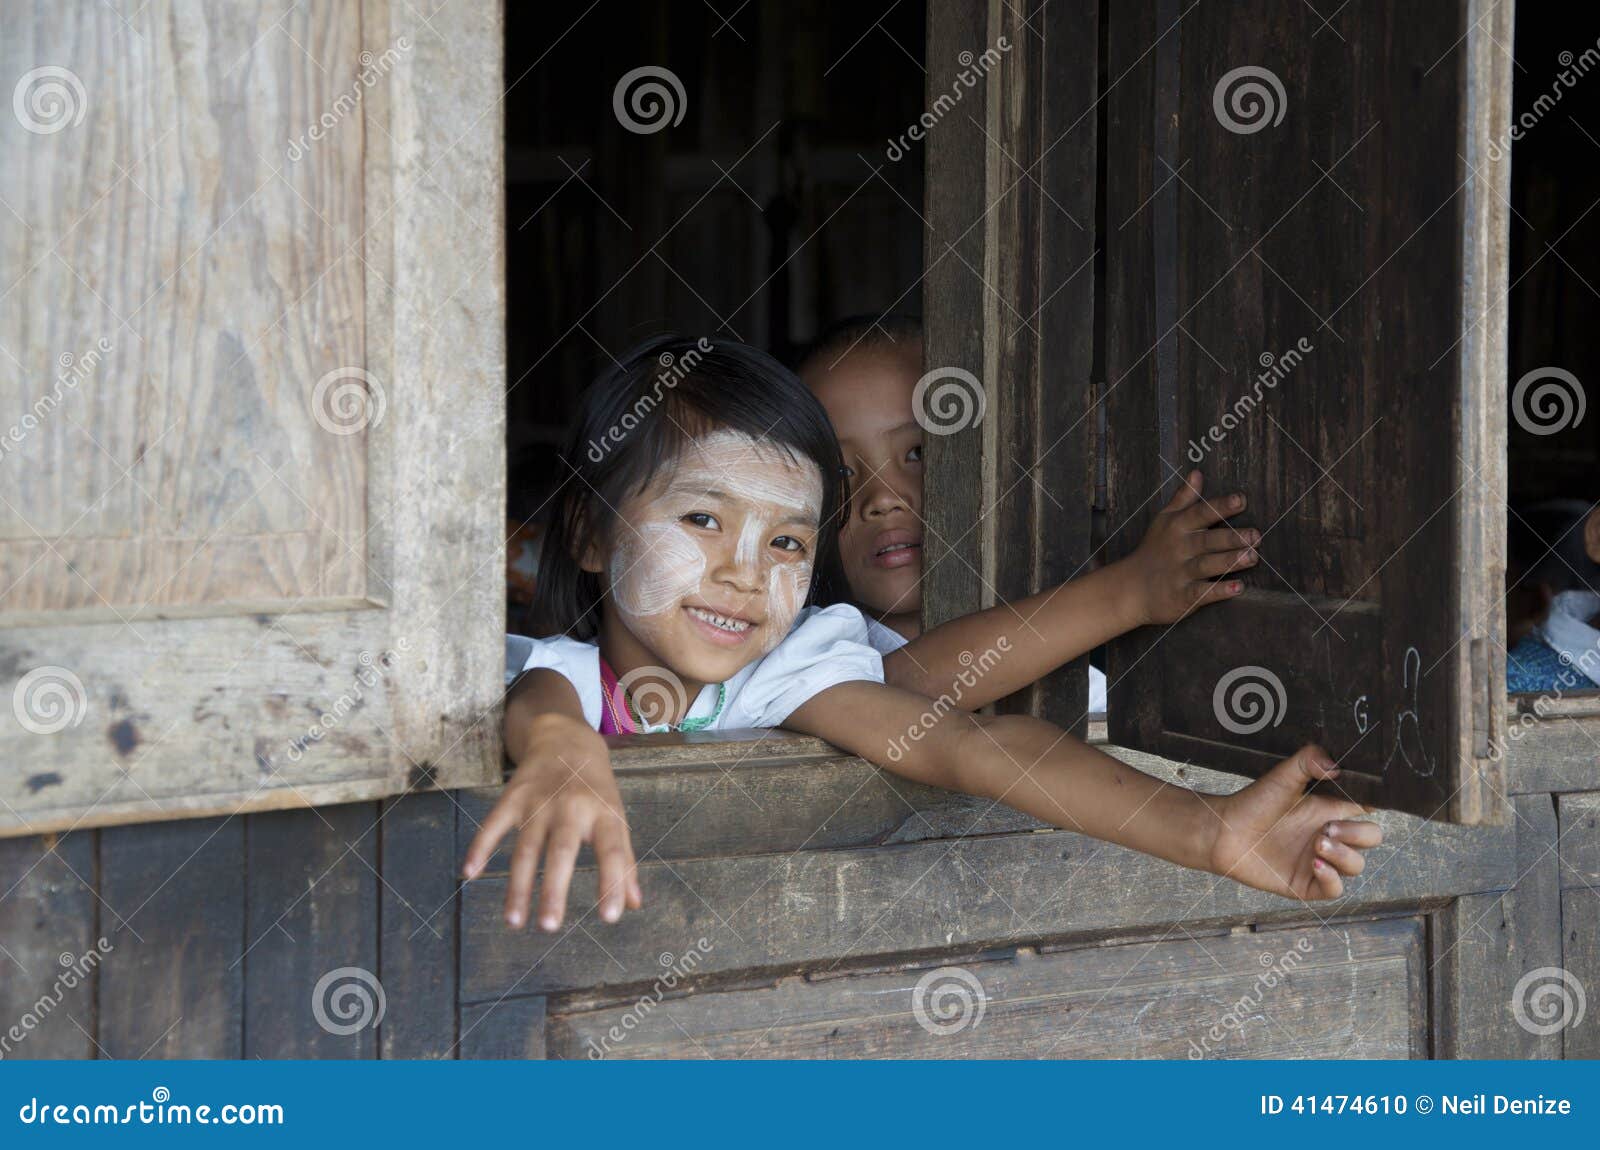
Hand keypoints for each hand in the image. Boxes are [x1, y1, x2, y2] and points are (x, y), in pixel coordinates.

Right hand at [460, 713, 641, 929]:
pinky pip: (493, 825)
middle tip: (549, 927)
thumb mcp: (616, 817)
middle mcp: (572, 807)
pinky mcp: (512, 797)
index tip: (611, 917)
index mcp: (604, 814)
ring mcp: (539, 802)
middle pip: (561, 851)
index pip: (613, 851)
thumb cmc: (595, 789)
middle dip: (554, 889)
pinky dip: (480, 847)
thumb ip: (624, 862)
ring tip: (514, 921)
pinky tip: (470, 873)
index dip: (613, 883)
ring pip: (526, 848)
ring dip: (518, 885)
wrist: (565, 739)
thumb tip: (633, 905)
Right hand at [1122, 470, 1258, 625]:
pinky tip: (1238, 587)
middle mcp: (1179, 548)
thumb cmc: (1153, 550)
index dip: (1220, 507)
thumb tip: (1197, 473)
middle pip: (1207, 540)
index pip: (1201, 513)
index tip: (1240, 500)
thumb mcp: (1164, 520)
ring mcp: (1180, 573)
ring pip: (1207, 565)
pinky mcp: (1181, 596)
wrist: (1130, 588)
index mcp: (1178, 527)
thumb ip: (1184, 498)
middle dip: (1232, 537)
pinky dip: (1219, 591)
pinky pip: (1202, 593)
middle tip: (1256, 535)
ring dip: (1230, 561)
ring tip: (1253, 557)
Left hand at [1206, 745, 1381, 900]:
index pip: (1368, 808)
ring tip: (1317, 844)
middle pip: (1371, 838)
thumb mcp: (1282, 776)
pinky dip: (1332, 880)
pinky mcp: (1306, 883)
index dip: (1374, 805)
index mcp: (1329, 809)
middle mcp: (1329, 835)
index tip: (1364, 802)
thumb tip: (1338, 767)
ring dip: (1344, 856)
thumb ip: (1308, 760)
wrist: (1223, 831)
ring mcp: (1319, 860)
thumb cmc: (1253, 803)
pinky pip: (1335, 890)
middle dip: (1360, 834)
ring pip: (1356, 866)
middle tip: (1328, 828)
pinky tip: (1315, 865)